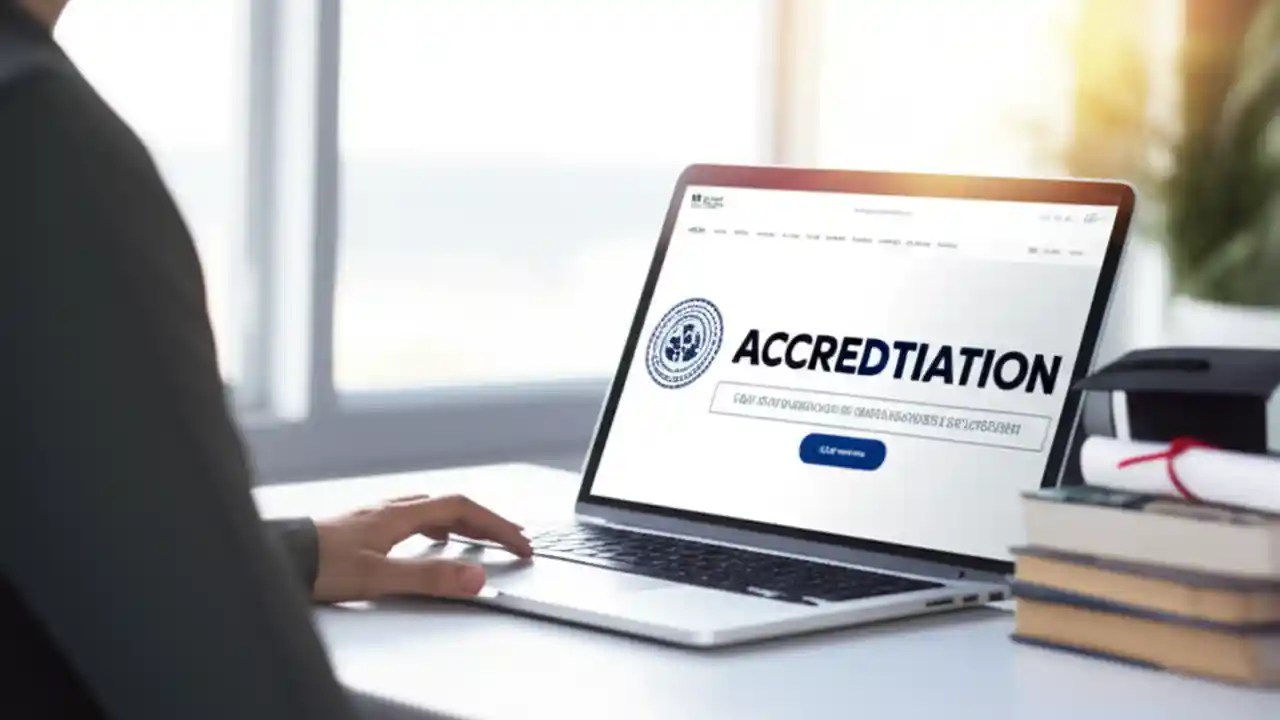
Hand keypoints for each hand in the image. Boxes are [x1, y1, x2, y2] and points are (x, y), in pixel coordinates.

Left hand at [312, 494, 531, 602]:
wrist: (274, 557)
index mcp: (399, 515)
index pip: (463, 509)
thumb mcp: (378, 578)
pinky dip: (435, 526)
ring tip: (479, 536)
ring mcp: (375, 515)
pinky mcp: (362, 527)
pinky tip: (428, 540)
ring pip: (431, 509)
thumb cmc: (318, 566)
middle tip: (512, 537)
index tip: (519, 543)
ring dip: (462, 521)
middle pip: (451, 505)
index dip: (496, 524)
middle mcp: (390, 508)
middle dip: (487, 521)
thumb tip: (476, 577)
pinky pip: (412, 518)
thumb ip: (428, 578)